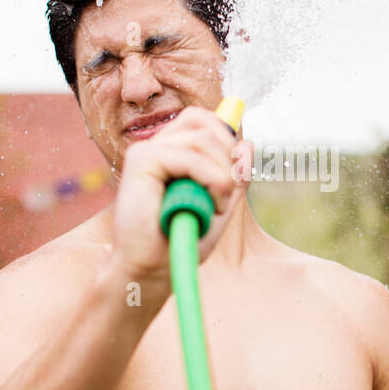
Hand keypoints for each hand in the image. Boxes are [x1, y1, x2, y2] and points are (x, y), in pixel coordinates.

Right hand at [112, 106, 249, 279]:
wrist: (150, 269)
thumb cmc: (180, 239)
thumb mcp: (218, 205)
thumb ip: (232, 177)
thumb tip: (247, 144)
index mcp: (170, 153)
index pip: (201, 120)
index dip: (226, 135)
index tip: (238, 170)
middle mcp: (156, 147)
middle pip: (202, 121)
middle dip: (229, 152)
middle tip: (230, 190)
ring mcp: (146, 152)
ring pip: (201, 138)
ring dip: (223, 172)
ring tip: (219, 205)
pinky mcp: (141, 162)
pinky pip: (189, 156)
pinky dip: (211, 178)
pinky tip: (212, 205)